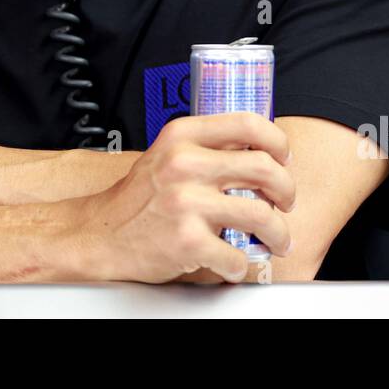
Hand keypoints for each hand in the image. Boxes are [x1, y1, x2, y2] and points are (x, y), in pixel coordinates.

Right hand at [71, 113, 295, 282]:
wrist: (101, 234)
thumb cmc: (139, 198)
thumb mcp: (167, 154)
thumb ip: (205, 148)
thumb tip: (258, 152)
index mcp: (183, 136)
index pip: (248, 124)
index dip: (277, 141)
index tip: (284, 158)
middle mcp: (184, 164)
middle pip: (264, 169)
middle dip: (287, 190)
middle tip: (286, 203)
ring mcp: (186, 203)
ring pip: (261, 215)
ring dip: (278, 233)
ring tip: (277, 241)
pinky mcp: (187, 241)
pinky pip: (237, 255)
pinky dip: (242, 265)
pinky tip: (234, 263)